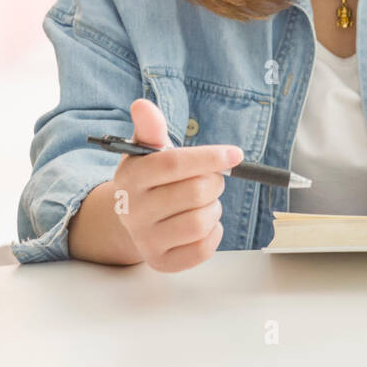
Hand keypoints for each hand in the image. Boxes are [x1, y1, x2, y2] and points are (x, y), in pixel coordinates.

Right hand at [110, 98, 242, 271]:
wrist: (131, 219)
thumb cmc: (149, 179)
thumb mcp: (146, 152)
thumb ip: (150, 129)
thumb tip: (142, 104)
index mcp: (131, 177)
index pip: (174, 164)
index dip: (210, 157)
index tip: (236, 154)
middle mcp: (133, 211)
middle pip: (194, 192)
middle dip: (215, 182)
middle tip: (212, 179)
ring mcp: (145, 239)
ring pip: (201, 221)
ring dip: (214, 208)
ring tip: (204, 202)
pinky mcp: (161, 262)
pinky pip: (203, 248)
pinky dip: (213, 233)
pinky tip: (203, 223)